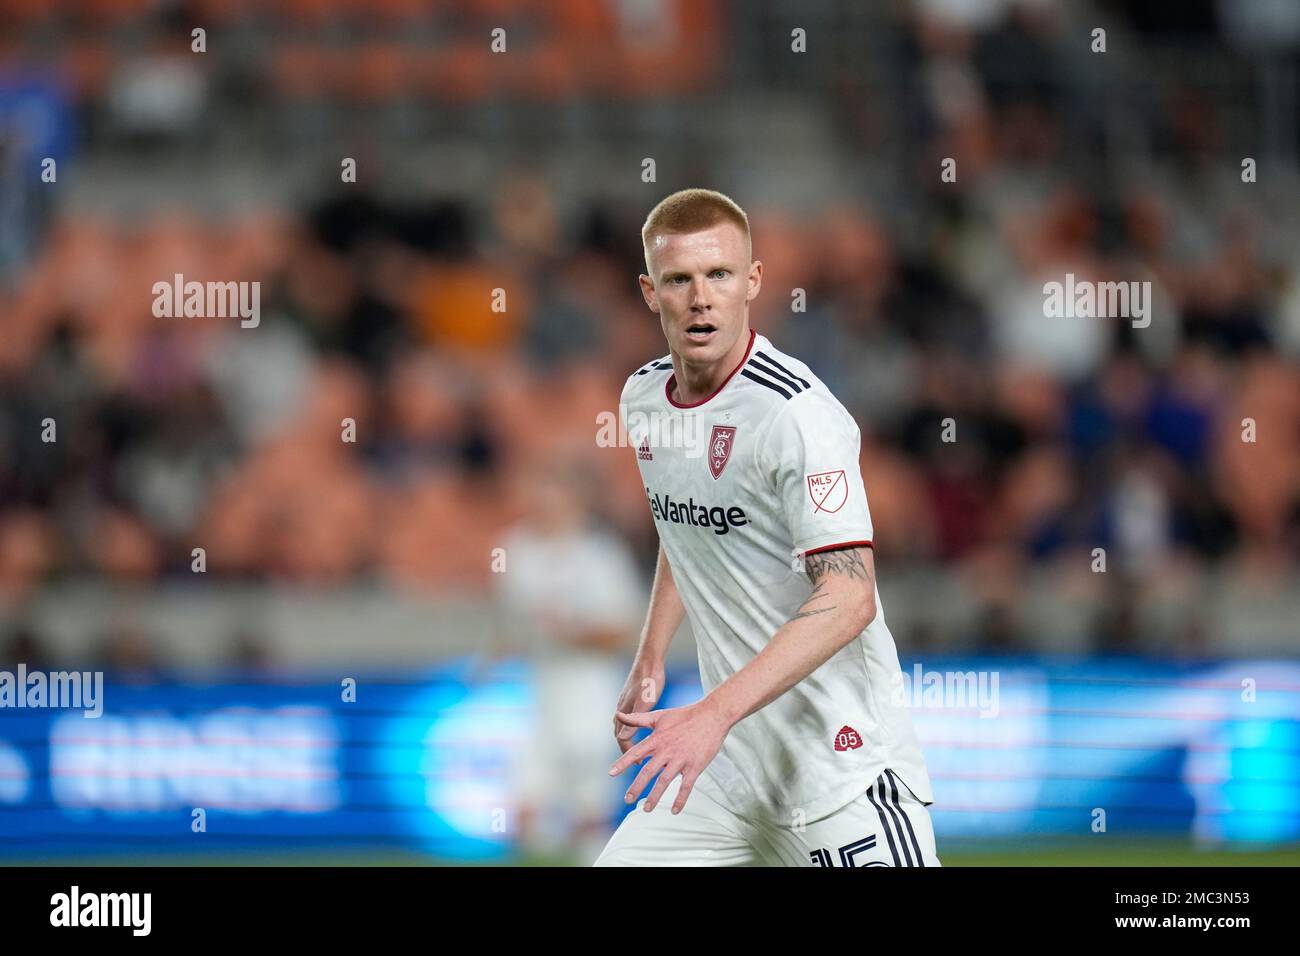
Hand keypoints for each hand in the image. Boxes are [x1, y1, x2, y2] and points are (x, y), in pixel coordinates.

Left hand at [608, 698, 731, 813]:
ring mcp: (681, 759)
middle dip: (636, 786)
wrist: (712, 716)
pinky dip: (681, 799)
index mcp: (657, 738)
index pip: (636, 752)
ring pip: (665, 781)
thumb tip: (618, 715)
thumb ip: (638, 719)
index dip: (623, 763)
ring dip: (655, 796)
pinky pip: (686, 786)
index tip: (611, 773)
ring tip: (647, 809)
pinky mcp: (695, 766)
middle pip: (648, 771)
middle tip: (627, 799)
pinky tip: (675, 811)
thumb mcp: (659, 715)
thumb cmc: (684, 715)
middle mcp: (667, 750)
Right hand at [612, 659, 665, 752]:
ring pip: (623, 724)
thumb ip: (633, 721)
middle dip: (626, 748)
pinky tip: (642, 725)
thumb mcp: (644, 702)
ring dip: (627, 737)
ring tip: (637, 747)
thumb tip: (622, 738)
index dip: (627, 751)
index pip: (621, 737)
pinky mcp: (631, 696)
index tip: (637, 764)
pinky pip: (628, 716)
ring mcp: (625, 701)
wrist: (650, 659)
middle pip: (619, 733)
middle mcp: (622, 708)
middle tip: (637, 760)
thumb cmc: (649, 680)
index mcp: (624, 711)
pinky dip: (632, 726)